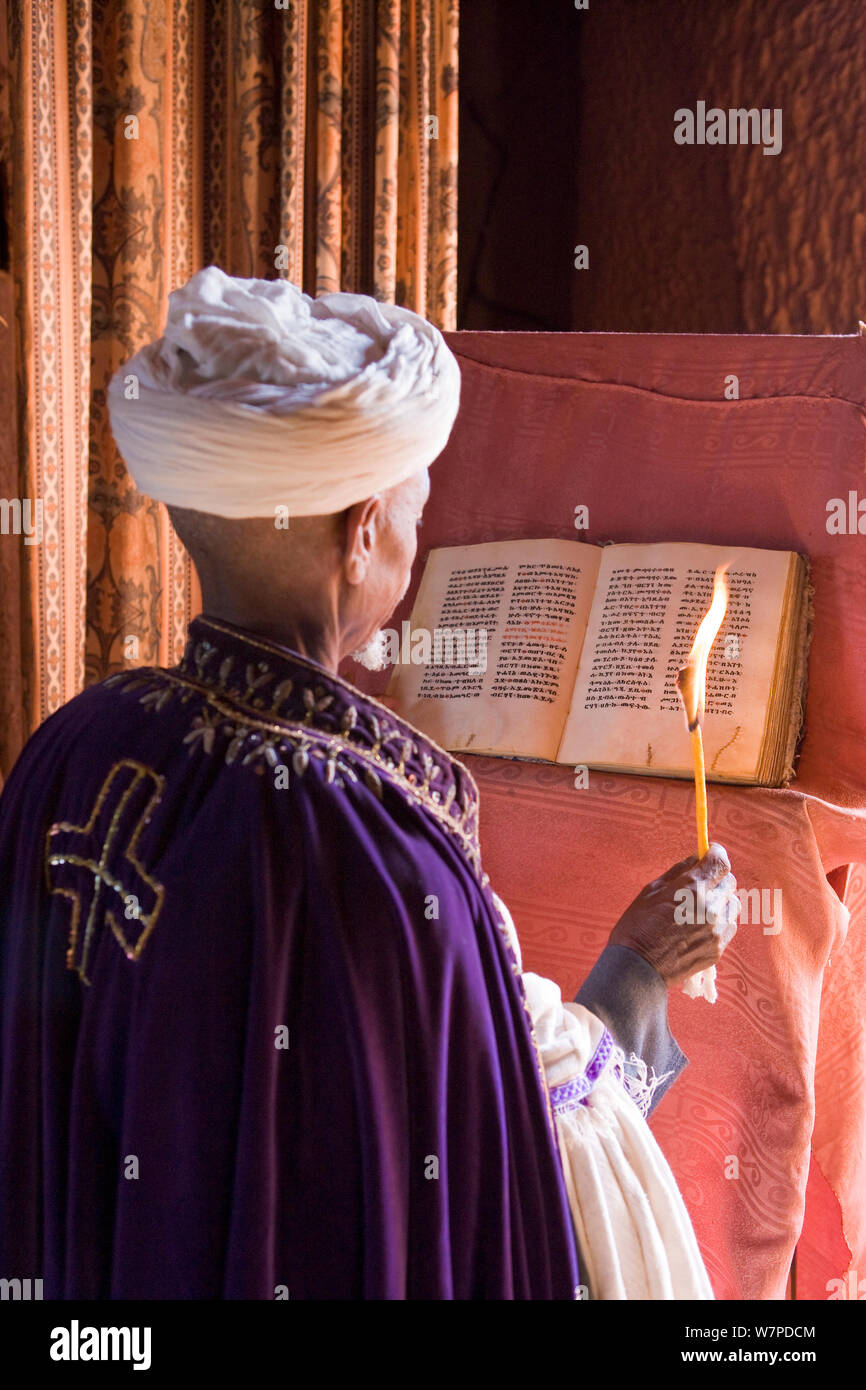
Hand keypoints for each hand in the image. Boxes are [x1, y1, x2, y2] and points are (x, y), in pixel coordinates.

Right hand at [607, 843, 739, 986]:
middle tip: (700, 883)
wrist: (638, 968)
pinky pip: (728, 926)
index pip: (721, 863)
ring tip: (700, 907)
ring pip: (731, 904)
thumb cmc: (637, 926)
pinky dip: (719, 921)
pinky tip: (700, 925)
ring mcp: (716, 931)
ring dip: (720, 900)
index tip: (709, 853)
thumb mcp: (651, 891)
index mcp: (692, 889)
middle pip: (730, 882)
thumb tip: (695, 858)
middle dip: (716, 878)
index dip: (716, 854)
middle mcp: (710, 908)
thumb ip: (678, 872)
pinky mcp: (718, 949)